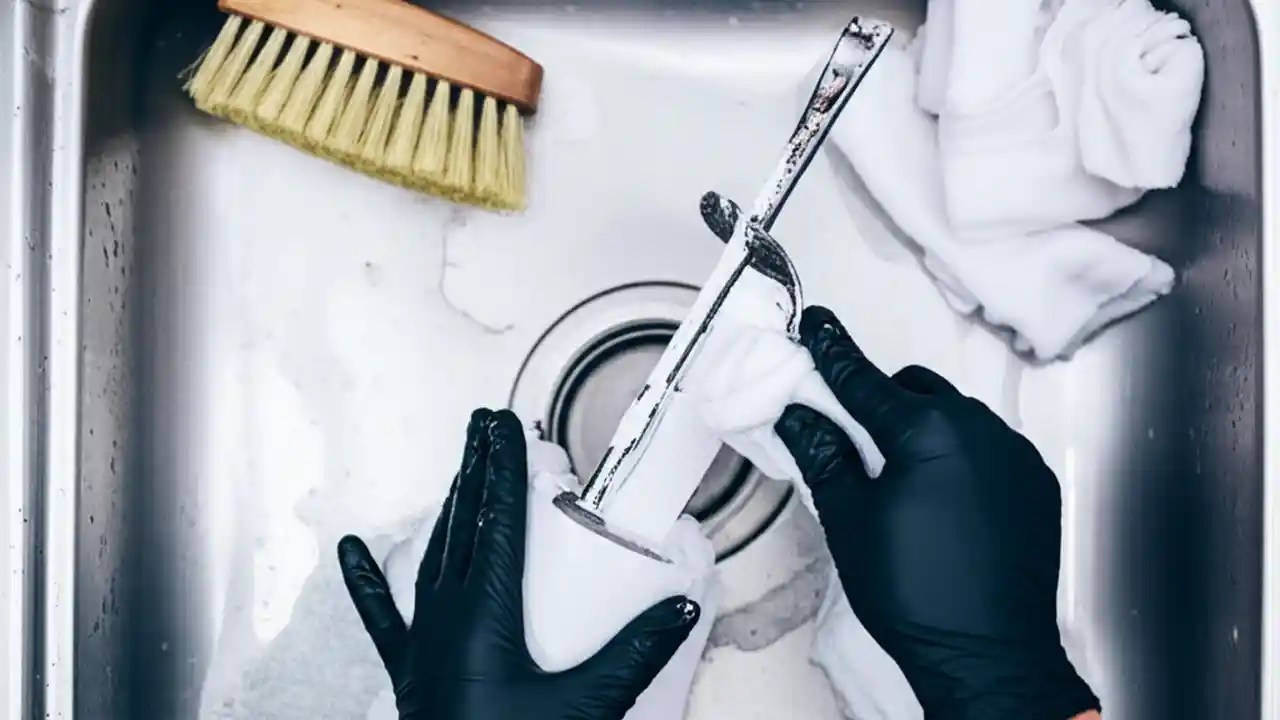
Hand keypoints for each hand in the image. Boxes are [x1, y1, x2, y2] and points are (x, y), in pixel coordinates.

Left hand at [338, 409, 700, 719]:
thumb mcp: (587, 709)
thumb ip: (634, 654)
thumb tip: (680, 607)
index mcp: (483, 617)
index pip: (497, 521)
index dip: (502, 468)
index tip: (505, 423)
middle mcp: (445, 619)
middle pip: (463, 525)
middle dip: (475, 470)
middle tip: (484, 424)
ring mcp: (421, 644)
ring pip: (433, 557)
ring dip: (449, 509)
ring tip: (461, 469)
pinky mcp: (408, 671)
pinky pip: (381, 617)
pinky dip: (366, 581)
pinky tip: (348, 548)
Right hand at [776, 306, 1098, 719]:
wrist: (989, 656)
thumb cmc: (912, 592)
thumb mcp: (850, 521)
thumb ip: (824, 456)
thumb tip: (796, 415)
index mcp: (925, 431)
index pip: (863, 378)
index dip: (832, 350)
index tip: (816, 323)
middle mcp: (978, 428)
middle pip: (914, 389)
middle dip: (881, 401)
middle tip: (854, 438)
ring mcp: (1015, 453)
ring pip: (956, 416)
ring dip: (924, 429)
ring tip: (902, 478)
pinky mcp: (1038, 481)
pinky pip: (990, 446)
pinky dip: (960, 456)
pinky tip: (945, 501)